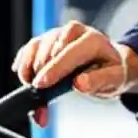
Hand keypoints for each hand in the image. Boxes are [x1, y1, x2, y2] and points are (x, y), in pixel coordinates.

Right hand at [12, 21, 137, 126]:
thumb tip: (79, 83)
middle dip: (41, 78)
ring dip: (30, 73)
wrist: (107, 62)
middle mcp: (72, 31)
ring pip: (34, 49)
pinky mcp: (44, 39)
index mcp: (92, 39)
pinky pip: (27, 50)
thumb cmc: (110, 70)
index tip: (40, 85)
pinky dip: (23, 67)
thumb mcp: (114, 79)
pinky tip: (27, 79)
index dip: (53, 69)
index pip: (68, 53)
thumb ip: (99, 81)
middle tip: (41, 105)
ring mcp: (56, 33)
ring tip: (37, 93)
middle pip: (48, 52)